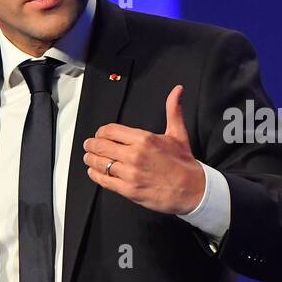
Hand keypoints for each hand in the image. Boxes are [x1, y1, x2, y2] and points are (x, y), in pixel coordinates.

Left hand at [83, 85, 206, 214]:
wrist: (192, 190)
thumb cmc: (184, 164)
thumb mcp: (178, 133)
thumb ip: (173, 110)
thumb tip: (177, 91)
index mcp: (144, 139)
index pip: (111, 131)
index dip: (101, 132)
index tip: (100, 134)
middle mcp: (135, 155)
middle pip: (101, 146)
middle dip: (91, 144)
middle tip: (89, 145)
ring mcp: (130, 173)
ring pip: (100, 163)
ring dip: (91, 159)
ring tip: (89, 157)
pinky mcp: (129, 190)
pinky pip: (105, 181)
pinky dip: (96, 175)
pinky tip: (94, 172)